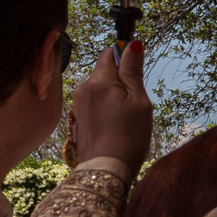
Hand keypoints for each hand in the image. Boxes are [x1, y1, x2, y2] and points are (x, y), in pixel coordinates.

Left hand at [71, 39, 152, 168]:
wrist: (105, 171)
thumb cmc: (128, 137)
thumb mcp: (139, 101)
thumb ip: (133, 71)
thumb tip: (133, 45)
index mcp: (98, 80)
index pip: (109, 53)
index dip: (125, 58)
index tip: (137, 75)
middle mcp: (82, 88)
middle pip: (103, 72)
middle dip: (120, 82)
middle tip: (134, 104)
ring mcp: (77, 105)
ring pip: (99, 90)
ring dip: (113, 98)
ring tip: (124, 120)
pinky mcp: (77, 120)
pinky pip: (94, 106)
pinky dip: (105, 111)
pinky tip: (114, 128)